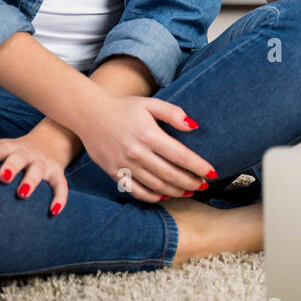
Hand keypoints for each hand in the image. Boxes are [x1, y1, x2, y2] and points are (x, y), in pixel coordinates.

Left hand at [0, 118, 77, 215]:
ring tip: (22, 193)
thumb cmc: (17, 153)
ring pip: (38, 171)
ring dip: (31, 181)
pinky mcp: (57, 174)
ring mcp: (43, 164)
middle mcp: (28, 155)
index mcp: (11, 149)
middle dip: (12, 166)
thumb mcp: (3, 150)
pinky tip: (54, 211)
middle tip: (3, 177)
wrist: (52, 142)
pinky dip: (60, 198)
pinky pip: (61, 186)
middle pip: (19, 158)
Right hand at [72, 94, 216, 202]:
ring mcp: (123, 164)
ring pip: (155, 185)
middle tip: (203, 185)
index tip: (212, 173)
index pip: (180, 156)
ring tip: (189, 192)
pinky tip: (164, 196)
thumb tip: (194, 126)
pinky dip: (151, 197)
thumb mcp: (150, 103)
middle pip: (170, 174)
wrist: (89, 113)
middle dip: (190, 182)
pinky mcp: (113, 172)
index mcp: (148, 134)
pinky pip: (135, 191)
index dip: (198, 166)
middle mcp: (136, 152)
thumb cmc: (124, 107)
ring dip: (175, 191)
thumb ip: (173, 113)